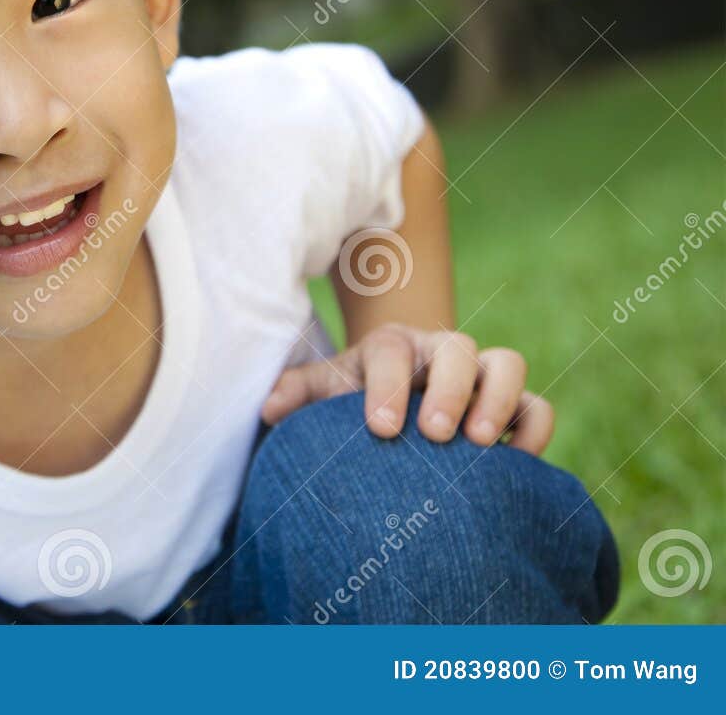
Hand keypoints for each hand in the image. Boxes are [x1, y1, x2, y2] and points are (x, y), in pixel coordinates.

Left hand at [261, 324, 553, 453]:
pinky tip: (518, 461)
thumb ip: (298, 394)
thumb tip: (268, 408)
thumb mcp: (325, 392)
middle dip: (449, 388)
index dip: (386, 386)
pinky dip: (534, 429)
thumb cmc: (355, 399)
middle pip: (457, 349)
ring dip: (497, 399)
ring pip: (508, 364)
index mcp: (391, 347)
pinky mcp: (514, 405)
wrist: (395, 404)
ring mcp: (482, 375)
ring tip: (480, 443)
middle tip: (434, 432)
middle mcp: (441, 353)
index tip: (380, 428)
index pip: (390, 351)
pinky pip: (538, 407)